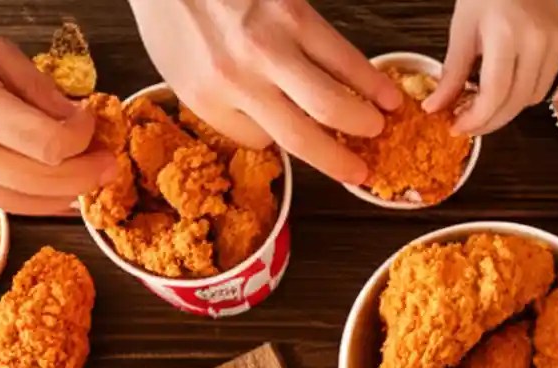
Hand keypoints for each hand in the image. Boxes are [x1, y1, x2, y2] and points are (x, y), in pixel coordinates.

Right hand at [0, 14, 112, 214]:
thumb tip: (79, 121)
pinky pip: (2, 204)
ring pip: (27, 204)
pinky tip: (48, 182)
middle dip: (88, 175)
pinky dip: (32, 197)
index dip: (83, 140)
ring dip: (66, 194)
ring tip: (87, 176)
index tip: (90, 123)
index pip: (51, 146)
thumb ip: (39, 88)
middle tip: (108, 164)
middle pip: (46, 183)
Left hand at [130, 0, 400, 183]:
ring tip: (382, 125)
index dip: (283, 142)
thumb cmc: (172, 13)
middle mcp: (240, 77)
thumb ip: (221, 105)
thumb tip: (269, 127)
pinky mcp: (294, 12)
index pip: (260, 142)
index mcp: (207, 96)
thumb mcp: (178, 71)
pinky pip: (342, 55)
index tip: (305, 142)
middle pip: (306, 137)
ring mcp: (270, 44)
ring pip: (332, 101)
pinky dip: (369, 78)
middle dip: (340, 158)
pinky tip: (385, 91)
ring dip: (365, 120)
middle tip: (362, 164)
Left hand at [424, 0, 557, 134]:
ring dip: (513, 106)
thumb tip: (434, 108)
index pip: (495, 94)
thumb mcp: (462, 29)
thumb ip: (451, 73)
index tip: (458, 128)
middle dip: (490, 120)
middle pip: (516, 101)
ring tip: (492, 101)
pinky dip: (556, 92)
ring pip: (538, 96)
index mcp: (506, 36)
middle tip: (470, 124)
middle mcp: (537, 42)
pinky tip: (532, 95)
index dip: (476, 119)